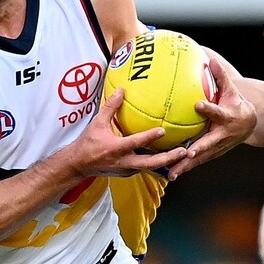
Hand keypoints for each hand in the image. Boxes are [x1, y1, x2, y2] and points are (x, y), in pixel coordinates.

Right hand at [74, 88, 188, 177]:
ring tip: (182, 154)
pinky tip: (166, 156)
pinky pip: (144, 168)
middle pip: (150, 163)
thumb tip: (121, 90)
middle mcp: (124, 161)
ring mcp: (127, 169)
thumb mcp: (97, 123)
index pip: (135, 143)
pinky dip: (156, 163)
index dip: (149, 137)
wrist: (78, 164)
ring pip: (150, 167)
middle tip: (184, 151)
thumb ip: (110, 107)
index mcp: (116, 148)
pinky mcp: (128, 173)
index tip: (163, 131)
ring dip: (166, 162)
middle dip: (168, 158)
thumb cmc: (87, 143)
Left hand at [167, 54, 254, 179]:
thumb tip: (210, 60)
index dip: (208, 108)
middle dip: (198, 149)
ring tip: (172, 172)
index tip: (198, 105)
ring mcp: (217, 147)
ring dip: (187, 165)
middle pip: (208, 143)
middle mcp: (222, 135)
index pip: (217, 112)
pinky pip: (197, 161)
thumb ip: (221, 77)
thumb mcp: (231, 90)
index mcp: (227, 117)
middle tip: (186, 153)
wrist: (249, 125)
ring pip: (201, 157)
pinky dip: (185, 167)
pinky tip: (169, 173)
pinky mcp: (212, 154)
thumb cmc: (235, 104)